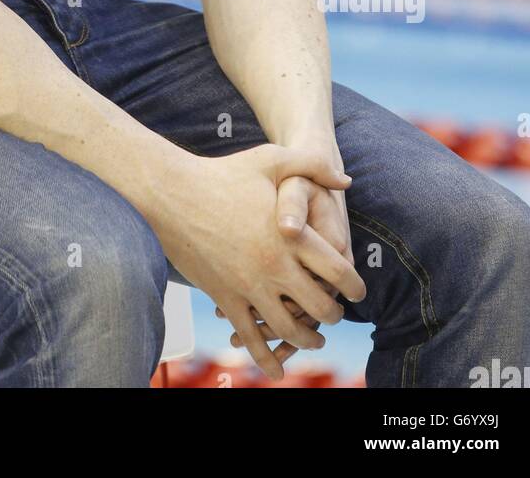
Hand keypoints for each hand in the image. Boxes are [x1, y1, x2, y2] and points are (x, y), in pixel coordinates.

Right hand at [156, 143, 364, 380]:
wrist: (173, 193)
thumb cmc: (223, 173)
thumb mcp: (271, 159)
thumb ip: (312, 165)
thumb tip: (346, 179)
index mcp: (291, 234)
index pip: (338, 271)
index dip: (355, 286)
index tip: (357, 291)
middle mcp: (274, 265)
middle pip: (320, 306)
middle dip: (334, 314)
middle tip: (336, 312)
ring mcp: (249, 285)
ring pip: (290, 328)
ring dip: (308, 339)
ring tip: (313, 338)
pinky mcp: (225, 298)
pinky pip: (251, 338)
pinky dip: (267, 359)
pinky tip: (277, 370)